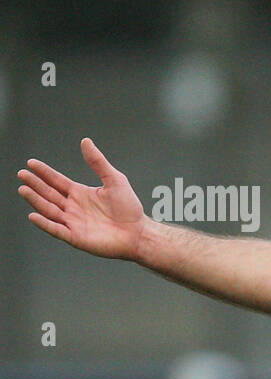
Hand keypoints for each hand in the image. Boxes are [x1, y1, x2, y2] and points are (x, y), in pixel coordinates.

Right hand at [17, 138, 147, 260]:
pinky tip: (34, 215)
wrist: (138, 232)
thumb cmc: (129, 208)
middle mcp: (73, 207)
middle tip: (22, 174)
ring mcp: (73, 222)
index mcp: (80, 194)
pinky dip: (45, 223)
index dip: (44, 172)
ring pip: (49, 210)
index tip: (31, 163)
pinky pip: (56, 230)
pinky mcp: (76, 237)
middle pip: (49, 194)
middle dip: (35, 184)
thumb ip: (98, 162)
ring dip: (36, 200)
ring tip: (23, 189)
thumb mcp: (114, 180)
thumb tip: (86, 141)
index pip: (57, 181)